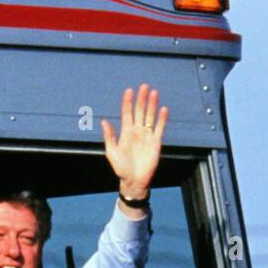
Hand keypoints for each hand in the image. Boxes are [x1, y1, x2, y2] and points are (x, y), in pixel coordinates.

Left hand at [101, 84, 166, 204]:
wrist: (134, 180)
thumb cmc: (121, 168)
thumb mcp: (112, 152)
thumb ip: (109, 136)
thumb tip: (103, 121)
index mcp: (125, 132)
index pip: (127, 113)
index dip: (128, 102)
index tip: (129, 90)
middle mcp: (137, 131)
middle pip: (140, 111)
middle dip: (142, 99)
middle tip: (144, 86)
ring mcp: (147, 136)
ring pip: (150, 116)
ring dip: (152, 105)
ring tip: (154, 92)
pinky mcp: (156, 142)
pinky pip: (159, 128)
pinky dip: (162, 119)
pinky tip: (163, 109)